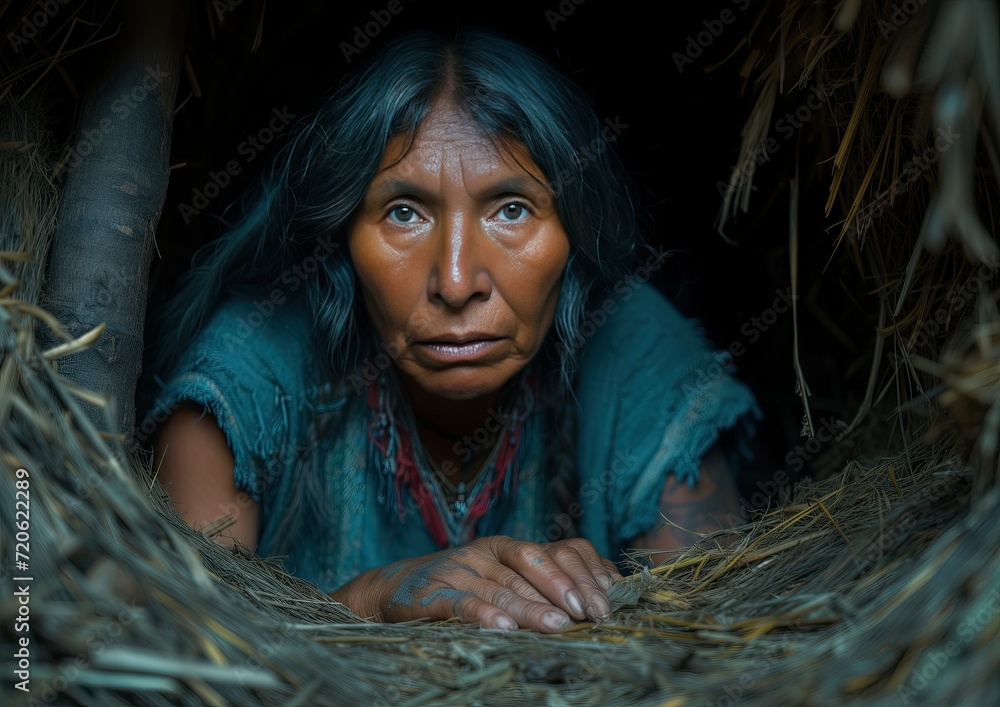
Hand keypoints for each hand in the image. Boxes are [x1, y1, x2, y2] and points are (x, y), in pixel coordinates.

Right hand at [331, 535, 622, 632]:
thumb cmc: (457, 588)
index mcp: (502, 547)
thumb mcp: (494, 579)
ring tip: (557, 626)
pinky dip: (483, 615)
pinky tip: (504, 629)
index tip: (601, 601)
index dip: (575, 574)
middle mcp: (482, 554)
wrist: (393, 589)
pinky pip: (461, 603)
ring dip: (531, 609)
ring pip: (501, 588)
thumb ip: (532, 586)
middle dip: (561, 594)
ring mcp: (456, 572)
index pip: (547, 552)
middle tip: (588, 616)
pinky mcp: (430, 594)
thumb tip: (588, 603)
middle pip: (529, 570)